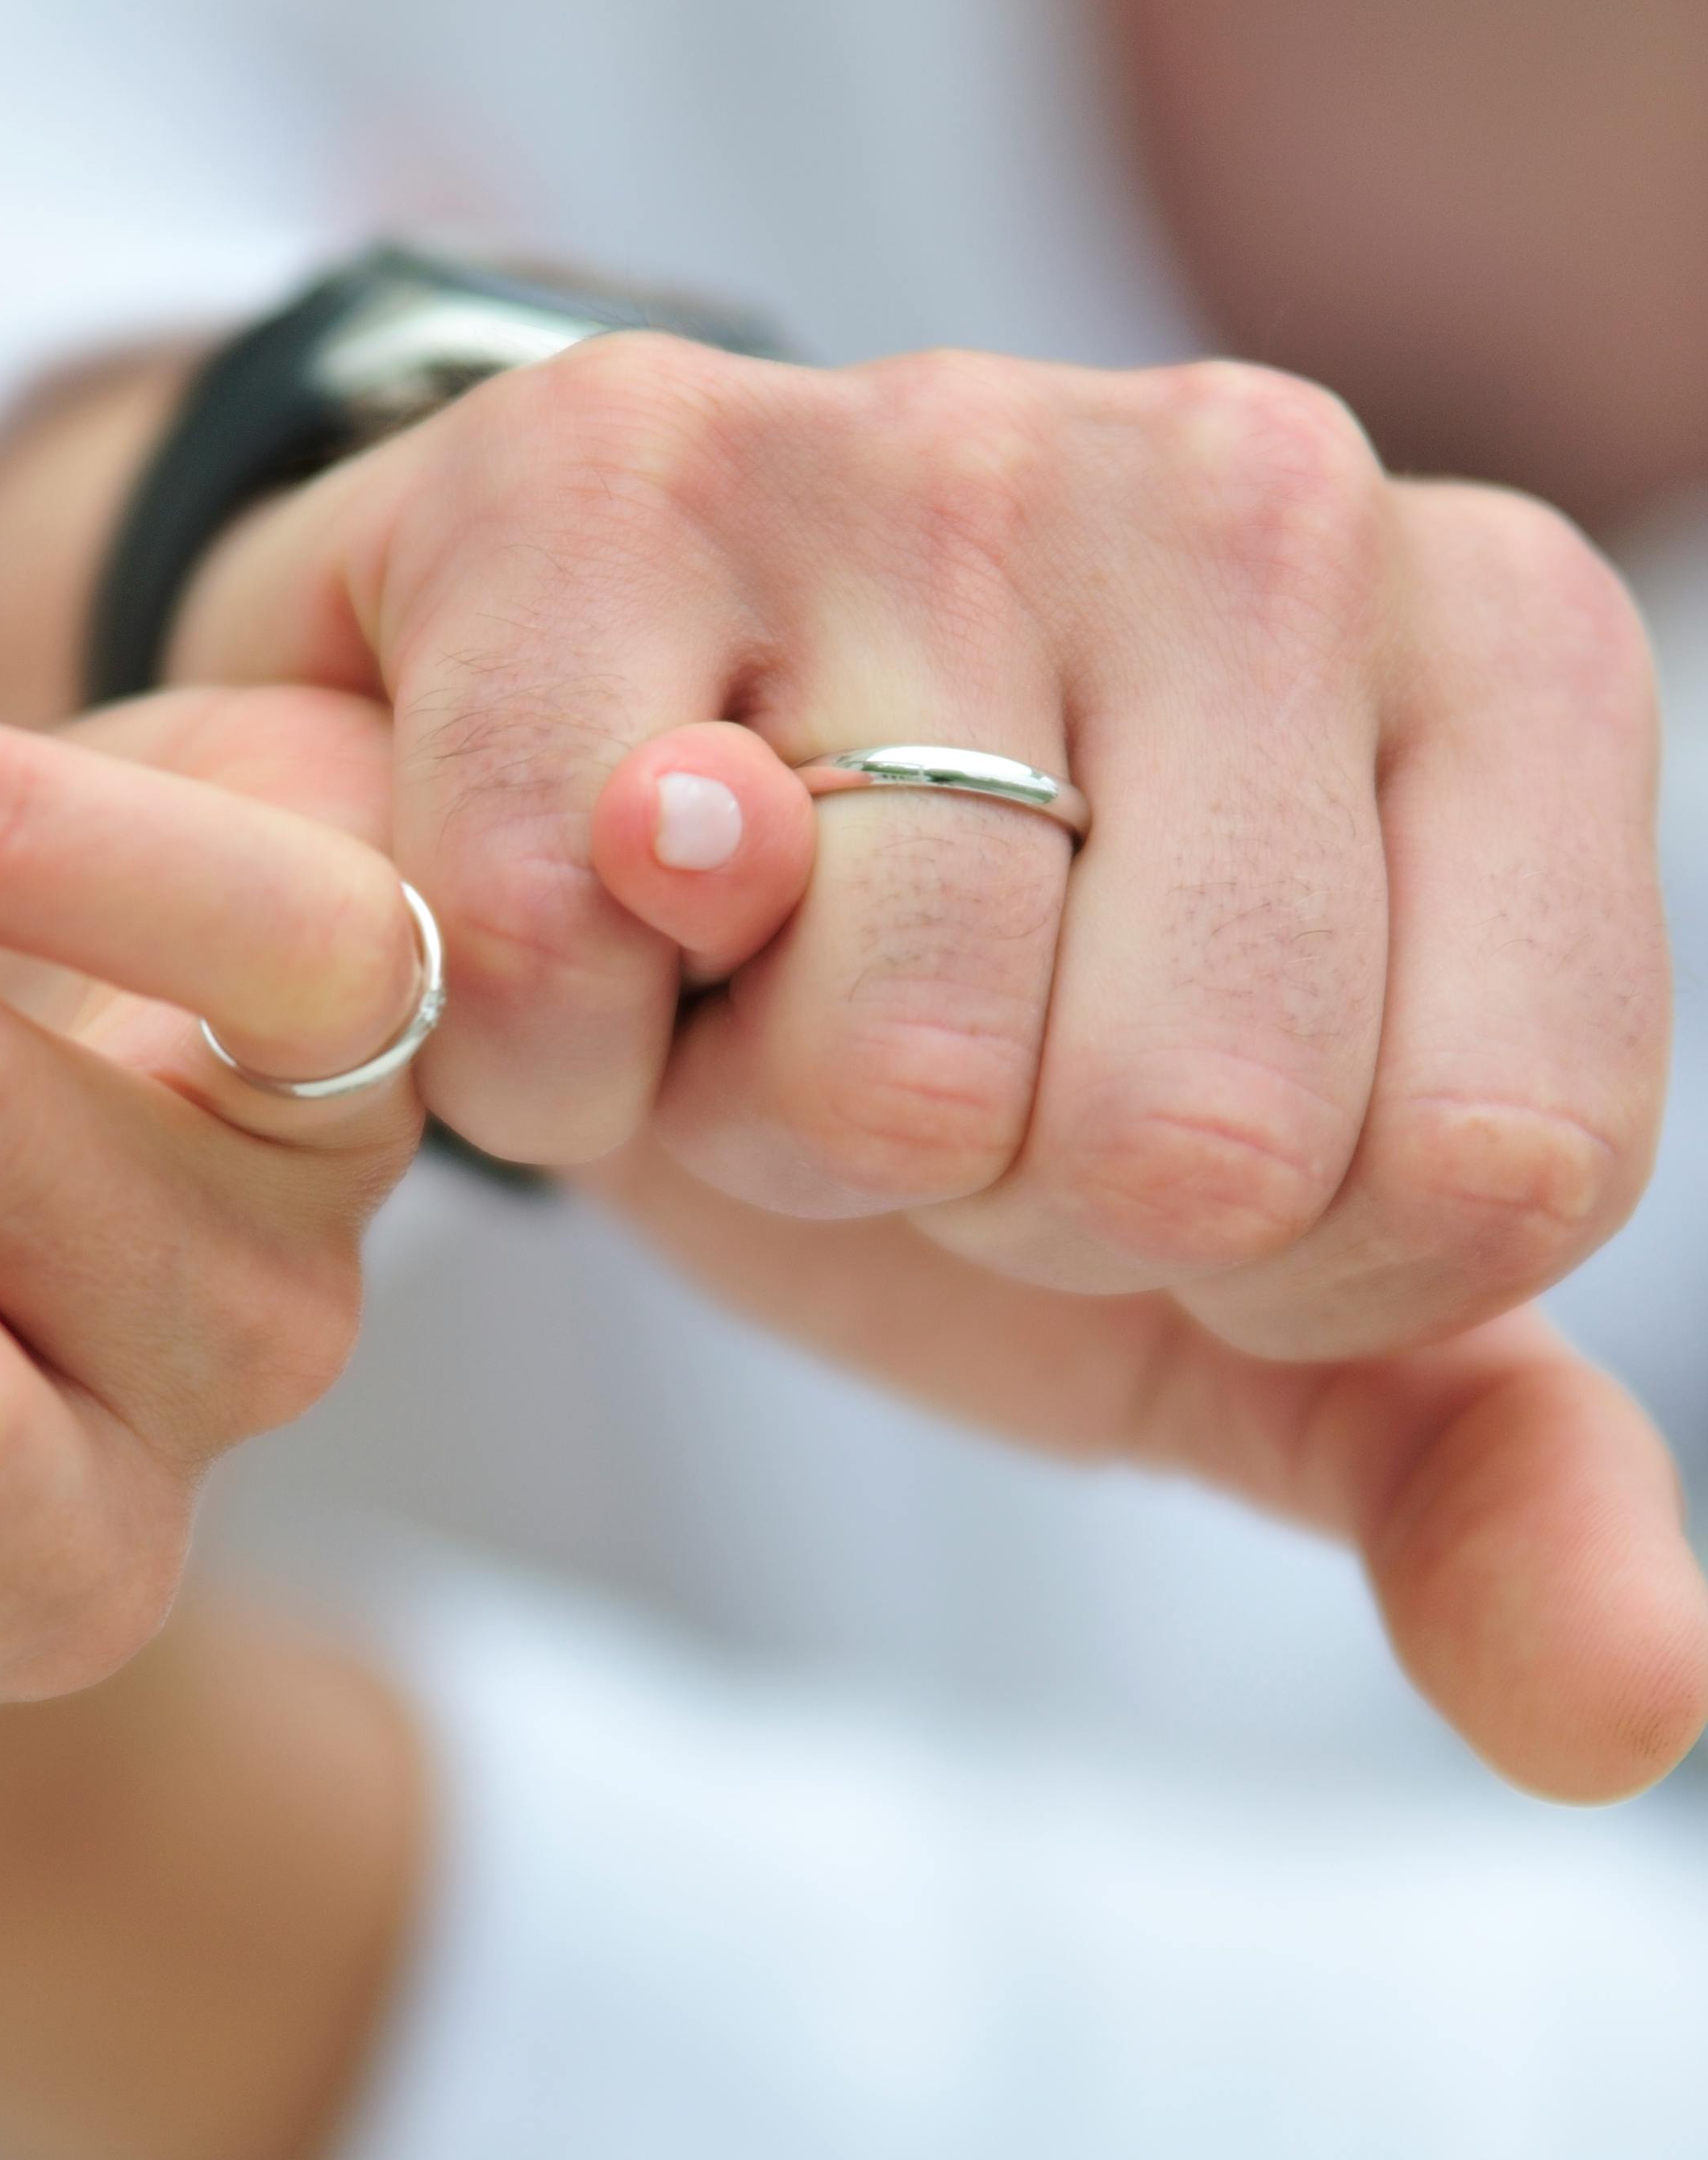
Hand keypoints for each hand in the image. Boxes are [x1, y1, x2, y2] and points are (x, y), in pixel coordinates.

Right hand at [175, 340, 1661, 1366]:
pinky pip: (593, 958)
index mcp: (1511, 658)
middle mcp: (1267, 490)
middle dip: (1006, 1198)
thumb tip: (1620, 1716)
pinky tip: (593, 936)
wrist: (617, 771)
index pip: (1487, 1170)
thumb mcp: (1255, 1274)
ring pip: (899, 1059)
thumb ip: (1470, 1479)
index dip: (1275, 1262)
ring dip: (772, 1125)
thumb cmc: (973, 1018)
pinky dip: (558, 1054)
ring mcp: (930, 443)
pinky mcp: (608, 462)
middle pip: (1195, 1138)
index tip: (1148, 1134)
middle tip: (922, 1054)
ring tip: (757, 978)